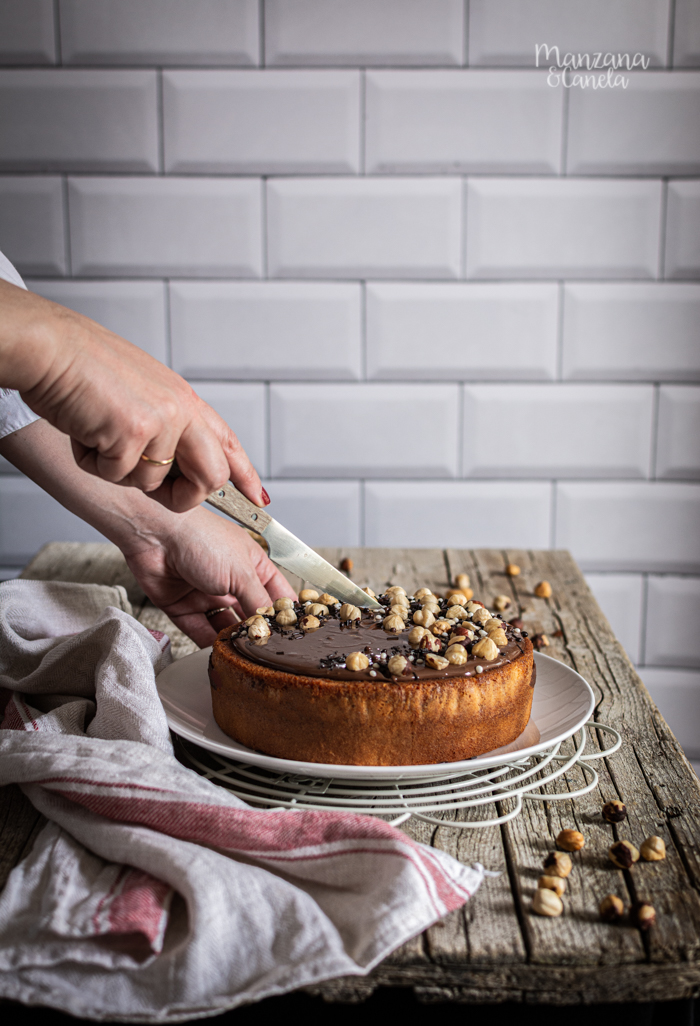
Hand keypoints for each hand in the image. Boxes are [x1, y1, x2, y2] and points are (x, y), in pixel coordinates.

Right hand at [0, 280, 266, 511]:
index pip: (228, 442)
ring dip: (117, 470)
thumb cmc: (84, 368)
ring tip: (99, 432)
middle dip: (186, 497)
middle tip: (159, 490)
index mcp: (185, 399)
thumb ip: (165, 423)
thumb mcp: (141, 392)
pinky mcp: (133, 433)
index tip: (259, 499)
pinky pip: (116, 475)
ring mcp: (161, 421)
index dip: (245, 475)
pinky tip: (85, 430)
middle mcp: (181, 410)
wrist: (51, 347)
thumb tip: (172, 465)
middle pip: (212, 478)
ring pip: (151, 484)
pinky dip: (92, 461)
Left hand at [121, 506, 297, 646]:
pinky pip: (199, 631)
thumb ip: (258, 602)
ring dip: (234, 640)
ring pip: (225, 626)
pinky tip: (221, 652)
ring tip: (245, 654)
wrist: (155, 534)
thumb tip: (273, 625)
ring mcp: (206, 594)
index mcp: (250, 565)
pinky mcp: (183, 607)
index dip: (285, 613)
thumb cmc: (200, 537)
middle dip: (258, 630)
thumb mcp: (241, 572)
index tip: (293, 634)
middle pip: (250, 613)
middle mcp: (230, 580)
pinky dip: (209, 643)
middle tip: (267, 649)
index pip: (275, 594)